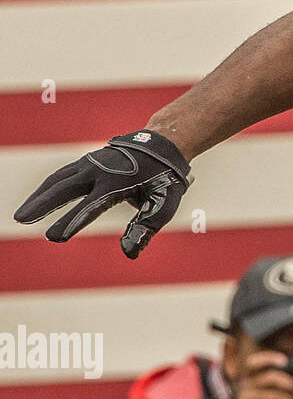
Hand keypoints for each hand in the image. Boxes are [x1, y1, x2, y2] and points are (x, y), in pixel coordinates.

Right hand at [13, 131, 191, 257]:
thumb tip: (129, 252)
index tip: (55, 237)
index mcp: (118, 183)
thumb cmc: (165, 179)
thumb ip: (146, 227)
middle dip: (42, 205)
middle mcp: (100, 170)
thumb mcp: (164, 203)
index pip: (90, 206)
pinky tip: (38, 200)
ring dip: (39, 197)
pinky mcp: (87, 162)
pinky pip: (61, 175)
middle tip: (21, 220)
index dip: (72, 222)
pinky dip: (47, 188)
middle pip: (64, 188)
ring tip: (22, 215)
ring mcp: (91, 163)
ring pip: (58, 180)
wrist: (164, 145)